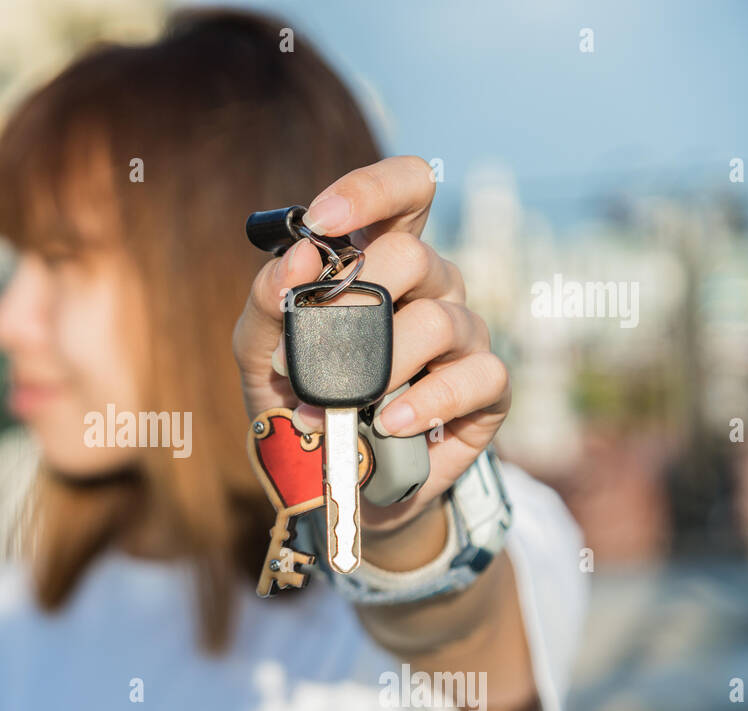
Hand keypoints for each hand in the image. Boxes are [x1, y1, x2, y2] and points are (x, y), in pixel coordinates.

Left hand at [232, 155, 510, 532]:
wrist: (328, 484)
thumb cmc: (297, 402)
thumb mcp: (261, 352)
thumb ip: (268, 301)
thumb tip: (300, 255)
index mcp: (380, 260)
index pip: (404, 189)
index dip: (371, 190)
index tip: (324, 222)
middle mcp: (429, 286)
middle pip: (412, 255)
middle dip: (355, 304)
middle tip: (308, 356)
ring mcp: (463, 335)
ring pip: (439, 320)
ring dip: (376, 369)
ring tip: (337, 408)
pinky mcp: (486, 389)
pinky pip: (478, 376)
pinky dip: (426, 402)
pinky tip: (389, 424)